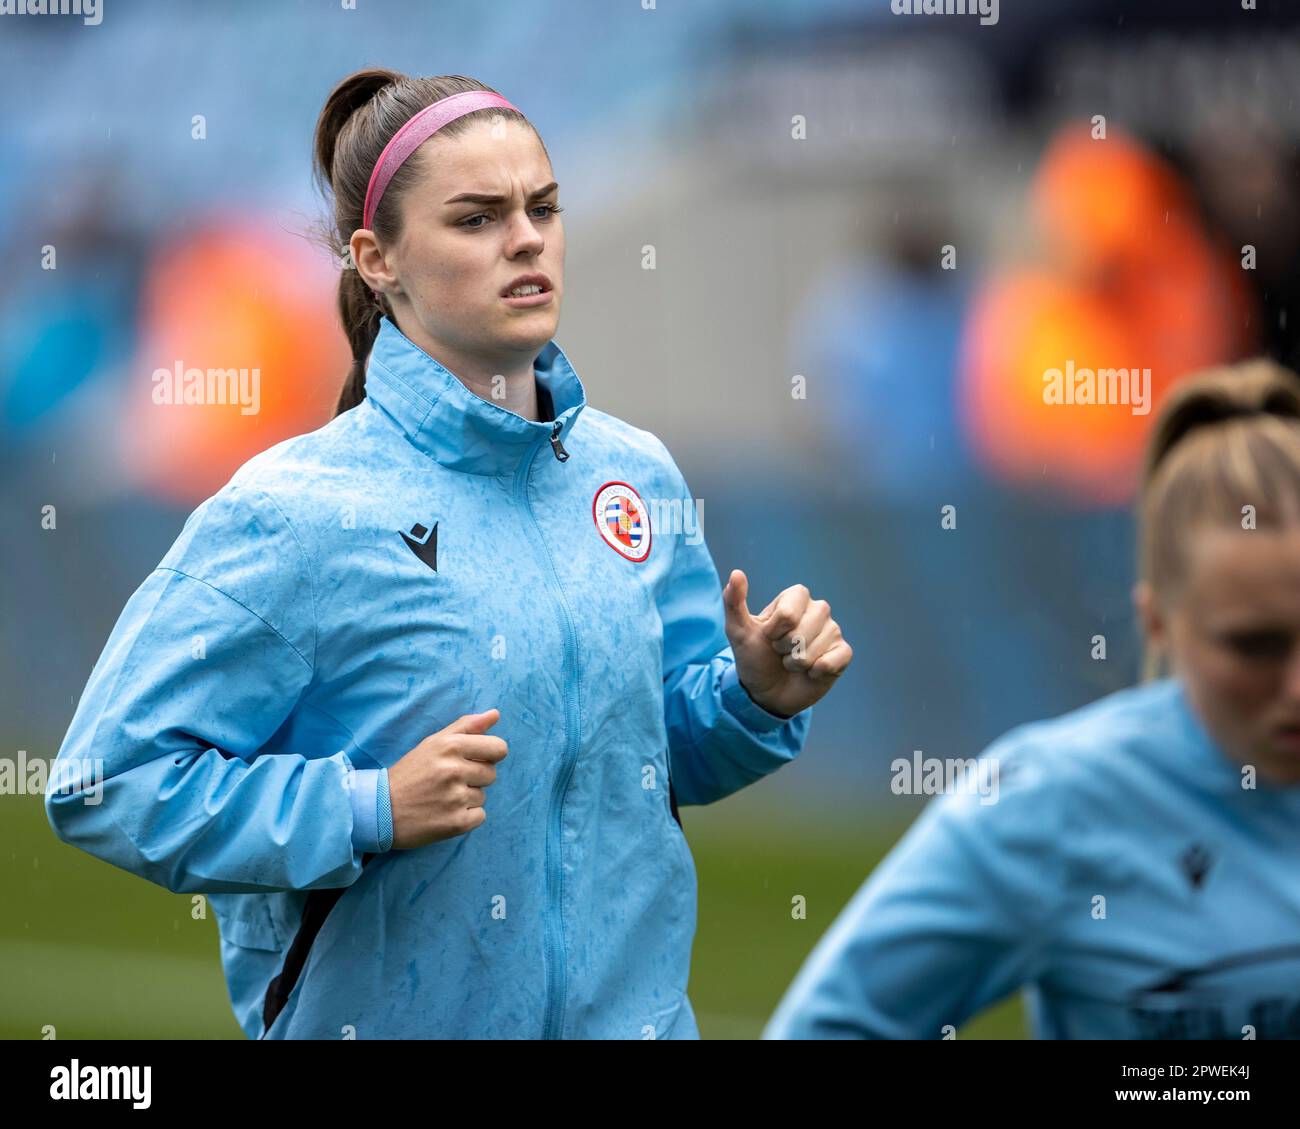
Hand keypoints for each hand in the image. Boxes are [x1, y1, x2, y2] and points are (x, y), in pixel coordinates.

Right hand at [386, 709, 507, 848]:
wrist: (380, 809)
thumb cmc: (410, 773)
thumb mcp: (434, 743)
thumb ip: (467, 726)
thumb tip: (496, 714)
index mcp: (451, 746)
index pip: (498, 748)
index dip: (489, 755)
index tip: (474, 760)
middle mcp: (454, 770)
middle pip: (491, 773)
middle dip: (475, 777)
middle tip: (448, 781)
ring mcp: (455, 798)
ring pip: (483, 796)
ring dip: (467, 798)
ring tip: (442, 797)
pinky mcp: (456, 824)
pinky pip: (480, 816)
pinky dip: (465, 817)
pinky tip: (444, 813)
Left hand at [722, 570, 851, 718]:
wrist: (767, 692)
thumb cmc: (754, 657)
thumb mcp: (738, 631)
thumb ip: (734, 601)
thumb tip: (736, 572)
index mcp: (795, 597)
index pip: (788, 614)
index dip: (774, 632)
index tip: (768, 636)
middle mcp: (818, 609)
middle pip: (802, 632)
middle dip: (785, 650)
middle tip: (781, 652)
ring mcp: (832, 630)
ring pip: (815, 650)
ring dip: (797, 664)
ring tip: (793, 663)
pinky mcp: (843, 653)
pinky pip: (833, 661)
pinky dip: (816, 672)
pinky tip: (811, 672)